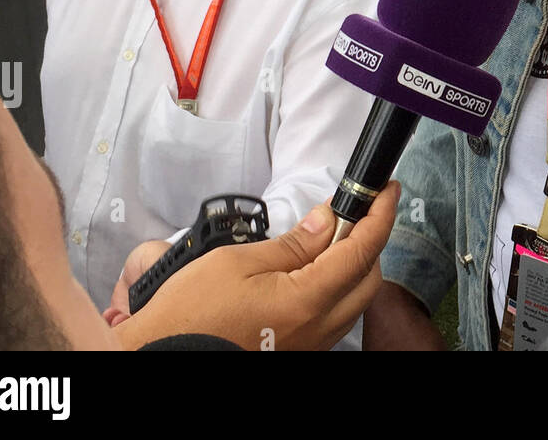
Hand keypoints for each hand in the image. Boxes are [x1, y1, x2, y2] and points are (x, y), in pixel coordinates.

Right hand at [113, 186, 397, 350]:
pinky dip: (335, 289)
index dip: (379, 215)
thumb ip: (291, 244)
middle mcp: (318, 328)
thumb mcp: (237, 263)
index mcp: (307, 300)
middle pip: (368, 277)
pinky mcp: (300, 351)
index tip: (385, 190)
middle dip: (368, 240)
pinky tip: (311, 272)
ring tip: (328, 238)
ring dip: (352, 265)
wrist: (162, 357)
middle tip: (351, 212)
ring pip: (354, 300)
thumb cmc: (190, 314)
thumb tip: (327, 221)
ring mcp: (311, 344)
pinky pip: (334, 318)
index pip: (361, 250)